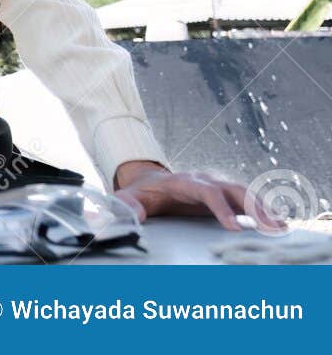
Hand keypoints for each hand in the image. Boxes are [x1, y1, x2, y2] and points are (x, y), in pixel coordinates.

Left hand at [113, 160, 277, 231]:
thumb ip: (128, 205)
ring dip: (264, 209)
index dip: (222, 208)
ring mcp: (217, 186)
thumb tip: (135, 217)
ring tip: (281, 227)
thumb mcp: (129, 197)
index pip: (207, 192)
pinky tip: (279, 223)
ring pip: (245, 193)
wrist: (151, 182)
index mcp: (184, 182)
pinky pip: (247, 200)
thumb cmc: (142, 193)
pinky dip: (264, 210)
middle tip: (271, 228)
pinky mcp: (224, 195)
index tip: (235, 227)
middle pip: (234, 189)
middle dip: (254, 207)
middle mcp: (205, 180)